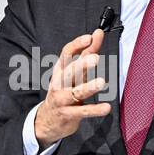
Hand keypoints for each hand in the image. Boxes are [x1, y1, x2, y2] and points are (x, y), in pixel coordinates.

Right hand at [34, 30, 111, 149]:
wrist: (47, 120)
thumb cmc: (63, 92)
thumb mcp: (72, 74)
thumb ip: (86, 55)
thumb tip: (98, 34)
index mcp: (60, 71)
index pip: (66, 53)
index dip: (78, 44)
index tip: (91, 37)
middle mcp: (60, 83)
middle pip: (70, 72)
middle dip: (82, 65)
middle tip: (95, 59)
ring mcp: (63, 99)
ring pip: (76, 92)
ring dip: (89, 87)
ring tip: (101, 82)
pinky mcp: (68, 115)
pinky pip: (83, 112)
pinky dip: (95, 110)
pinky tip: (106, 108)